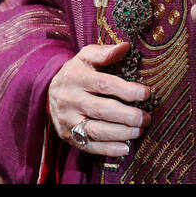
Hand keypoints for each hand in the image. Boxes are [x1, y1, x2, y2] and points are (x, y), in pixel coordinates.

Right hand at [47, 42, 150, 157]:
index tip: (145, 94)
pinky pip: (89, 145)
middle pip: (101, 109)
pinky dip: (108, 149)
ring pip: (95, 130)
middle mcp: (70, 99)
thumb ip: (104, 52)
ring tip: (139, 131)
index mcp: (76, 77)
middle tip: (146, 118)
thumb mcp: (86, 57)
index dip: (126, 90)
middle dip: (127, 115)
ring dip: (121, 133)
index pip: (103, 84)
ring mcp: (68, 120)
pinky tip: (125, 148)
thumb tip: (126, 47)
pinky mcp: (68, 136)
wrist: (48, 92)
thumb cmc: (76, 72)